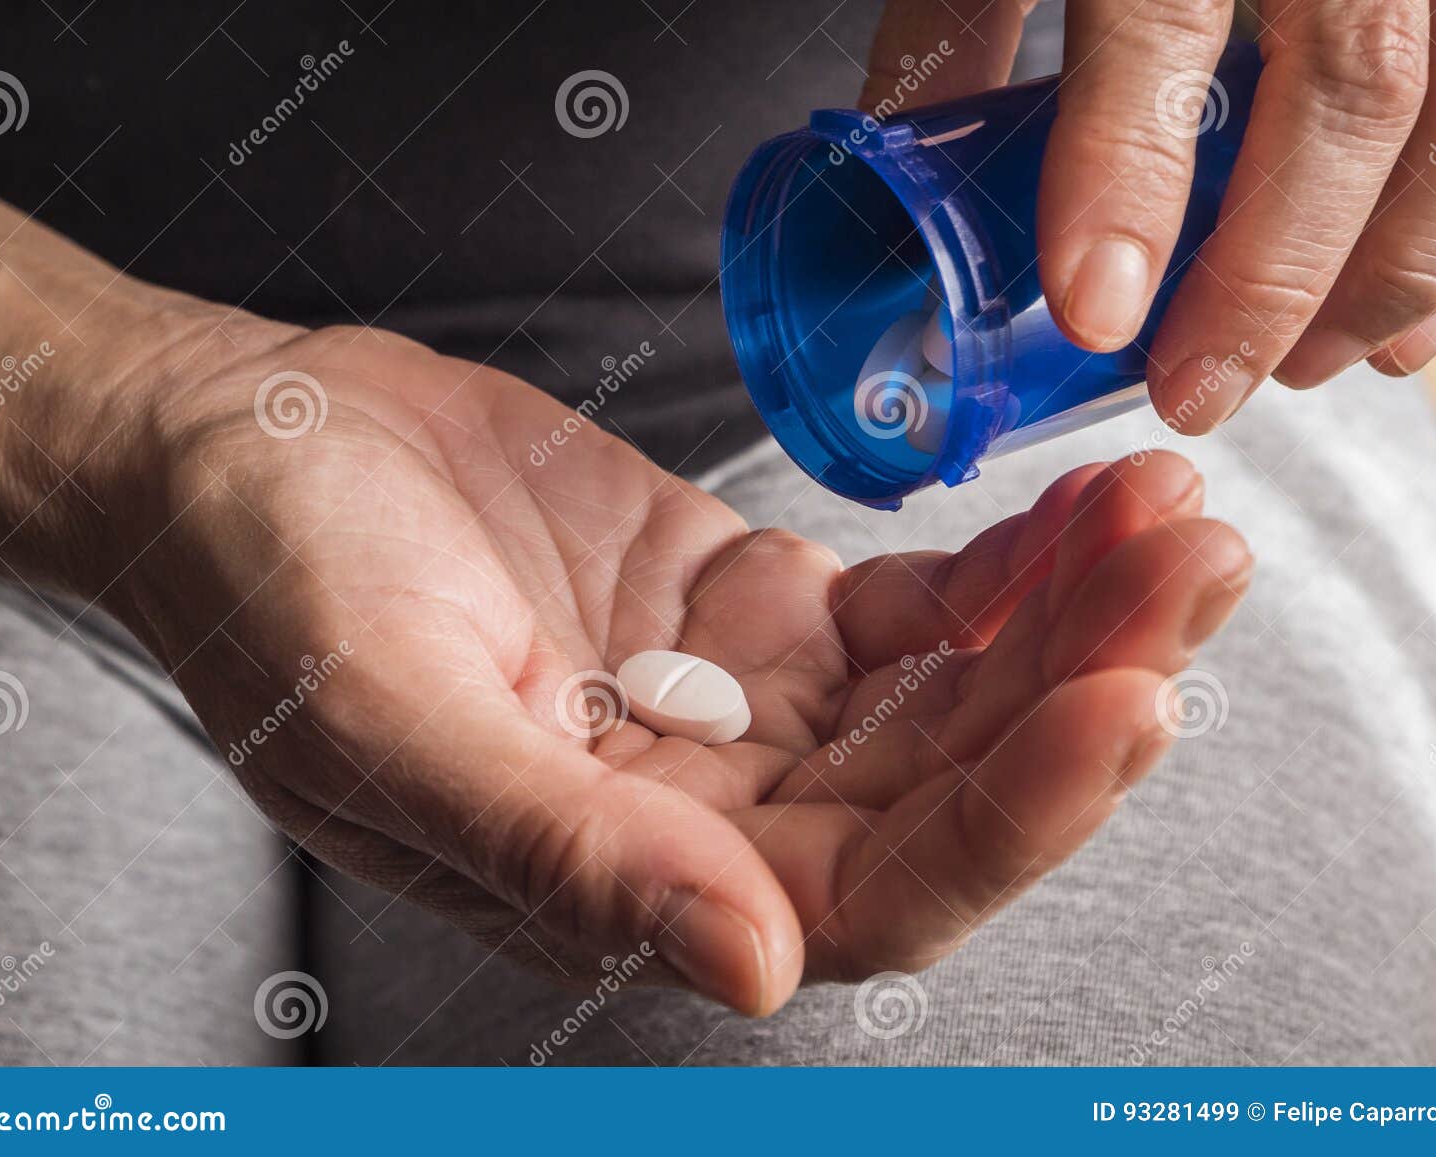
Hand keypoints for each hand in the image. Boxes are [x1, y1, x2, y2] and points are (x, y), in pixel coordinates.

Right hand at [90, 322, 1250, 1014]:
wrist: (244, 451)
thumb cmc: (269, 589)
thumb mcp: (396, 722)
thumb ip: (568, 853)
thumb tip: (748, 969)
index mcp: (634, 877)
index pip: (874, 892)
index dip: (1010, 815)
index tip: (1124, 697)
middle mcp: (713, 813)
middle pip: (949, 788)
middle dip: (1087, 686)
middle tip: (1192, 574)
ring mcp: (744, 708)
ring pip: (955, 695)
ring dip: (1073, 617)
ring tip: (1171, 523)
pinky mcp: (749, 606)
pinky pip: (911, 610)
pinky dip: (1004, 566)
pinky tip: (1078, 512)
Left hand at [865, 1, 1435, 429]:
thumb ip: (966, 19)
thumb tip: (917, 184)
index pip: (1159, 13)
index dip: (1125, 171)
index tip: (1092, 312)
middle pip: (1351, 85)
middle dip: (1275, 274)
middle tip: (1195, 390)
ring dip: (1397, 272)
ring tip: (1302, 371)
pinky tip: (1410, 322)